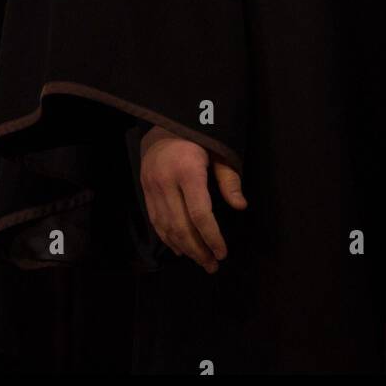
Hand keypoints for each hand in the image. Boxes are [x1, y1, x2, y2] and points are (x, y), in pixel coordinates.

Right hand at [139, 125, 246, 272]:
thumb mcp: (219, 150)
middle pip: (181, 225)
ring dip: (183, 248)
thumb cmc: (198, 135)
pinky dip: (167, 238)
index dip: (212, 236)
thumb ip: (229, 178)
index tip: (222, 252)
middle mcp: (166, 181)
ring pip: (166, 227)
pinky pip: (155, 220)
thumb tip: (240, 206)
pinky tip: (179, 249)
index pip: (199, 213)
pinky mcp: (144, 189)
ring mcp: (151, 186)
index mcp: (187, 170)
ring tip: (200, 261)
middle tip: (212, 265)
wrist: (164, 121)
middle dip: (198, 249)